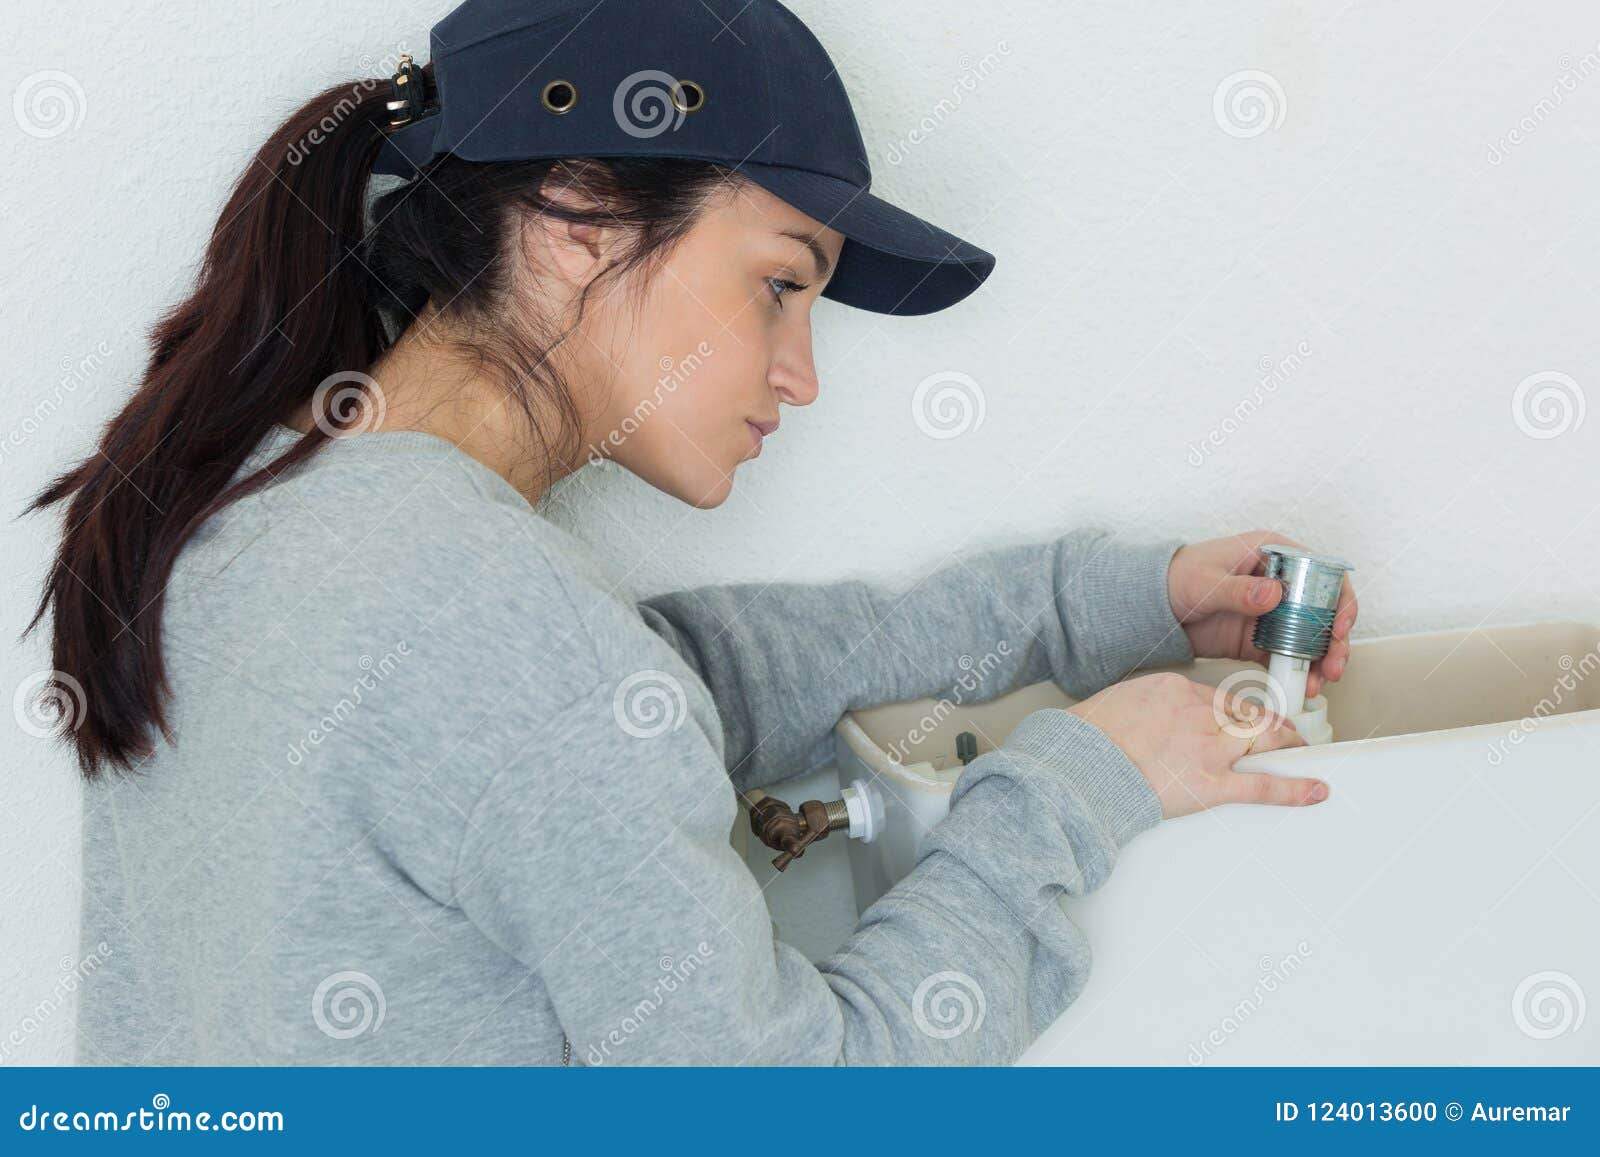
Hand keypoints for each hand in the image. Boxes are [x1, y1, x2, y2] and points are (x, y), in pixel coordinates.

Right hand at [1068, 672, 1326, 818]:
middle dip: (1276, 728)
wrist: (1081, 763)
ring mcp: (1208, 750)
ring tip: (1301, 755)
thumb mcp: (1127, 700)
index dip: (1245, 713)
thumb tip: (1166, 717)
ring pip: (1263, 744)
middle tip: (1289, 735)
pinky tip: (1314, 790)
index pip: (1225, 699)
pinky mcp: (1210, 785)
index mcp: (1178, 690)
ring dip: (1286, 749)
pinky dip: (1293, 789)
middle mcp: (1200, 715)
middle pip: (1252, 718)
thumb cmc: (1092, 736)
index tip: (1252, 719)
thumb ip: (1156, 704)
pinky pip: (1261, 786)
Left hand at [1167, 530, 1357, 699]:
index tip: (1339, 625)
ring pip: (1312, 638)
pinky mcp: (1262, 640)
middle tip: (1334, 664)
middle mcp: (1282, 584)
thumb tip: (1273, 593)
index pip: (1323, 573)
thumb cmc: (1177, 577)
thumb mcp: (1205, 580)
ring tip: (1319, 682)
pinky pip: (1288, 657)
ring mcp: (1274, 614)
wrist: (1153, 606)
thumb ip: (1238, 588)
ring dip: (1321, 661)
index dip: (1339, 599)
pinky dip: (1298, 672)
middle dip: (1336, 639)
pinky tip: (1301, 686)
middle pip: (1325, 610)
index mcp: (1275, 554)